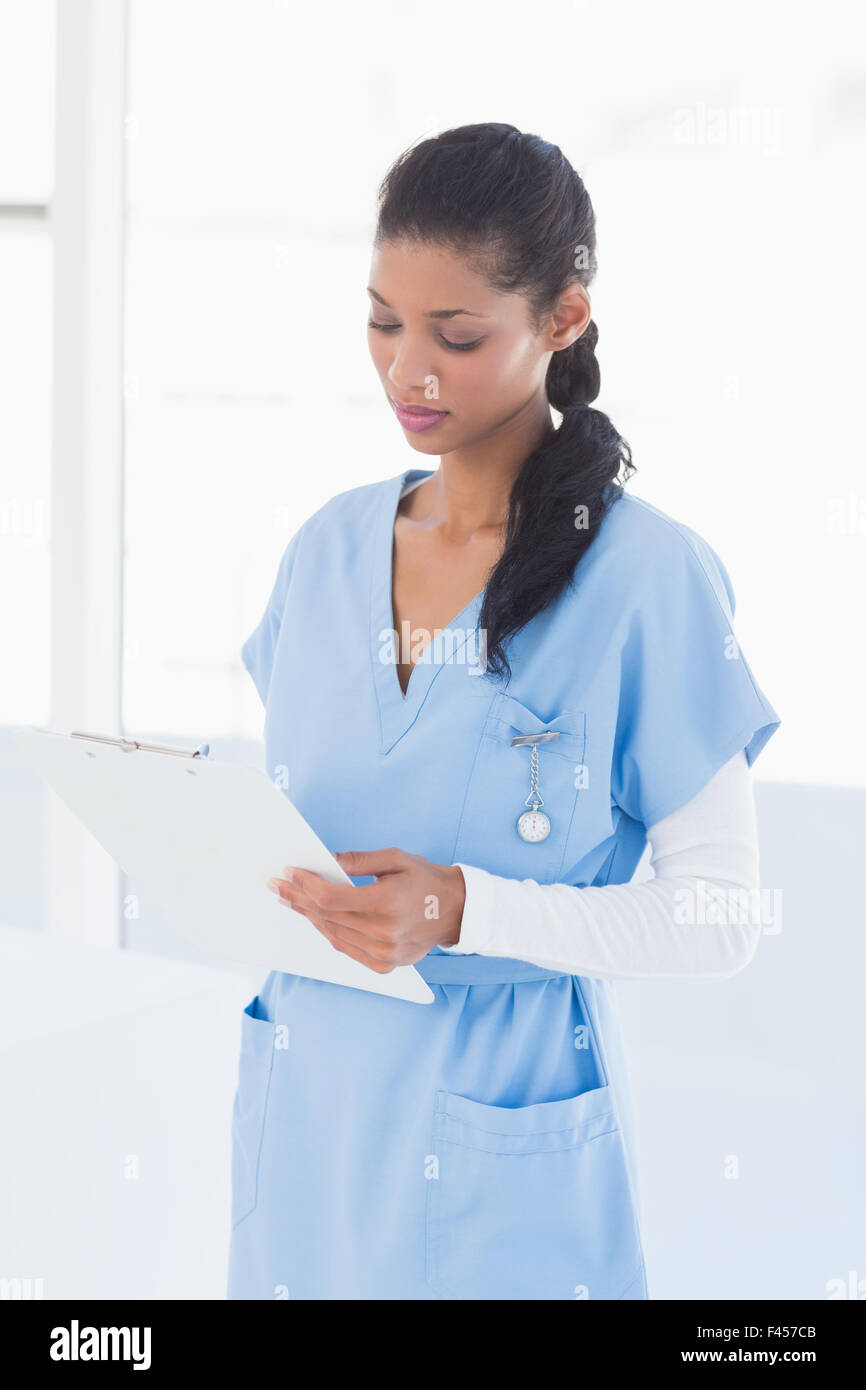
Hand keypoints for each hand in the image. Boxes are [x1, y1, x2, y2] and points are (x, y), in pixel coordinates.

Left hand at [265, 848, 465, 972]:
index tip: (289, 873)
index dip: (306, 886)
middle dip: (298, 898)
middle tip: (277, 886)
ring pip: (332, 934)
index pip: (332, 898)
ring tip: (290, 901)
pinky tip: (314, 919)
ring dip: (308, 916)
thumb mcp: (396, 859)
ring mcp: (383, 953)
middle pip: (326, 916)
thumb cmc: (425, 880)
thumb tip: (327, 859)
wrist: (456, 911)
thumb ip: (359, 860)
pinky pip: (345, 948)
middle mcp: (384, 932)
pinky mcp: (384, 965)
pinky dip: (327, 932)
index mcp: (387, 903)